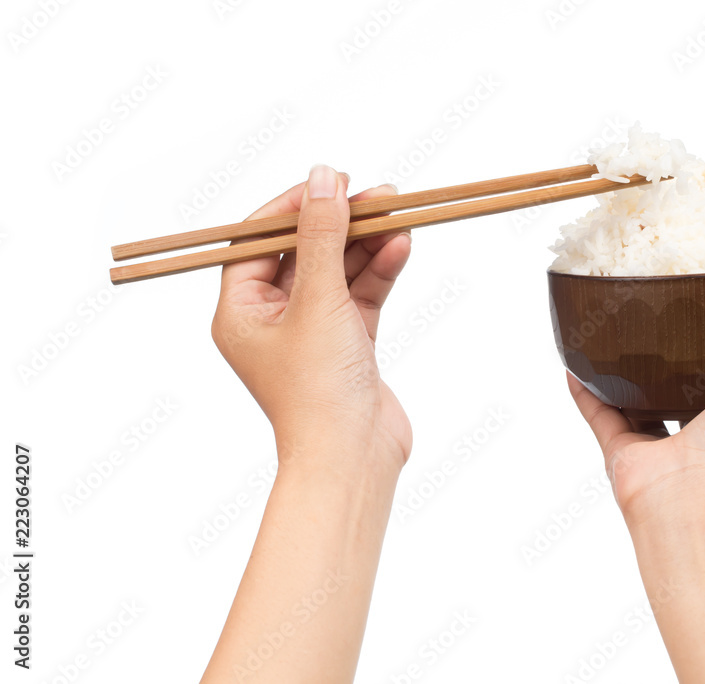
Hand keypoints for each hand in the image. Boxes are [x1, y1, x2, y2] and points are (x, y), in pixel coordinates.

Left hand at [211, 165, 412, 470]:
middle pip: (304, 252)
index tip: (329, 183)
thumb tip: (324, 180)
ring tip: (399, 213)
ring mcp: (313, 332)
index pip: (257, 241)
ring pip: (340, 271)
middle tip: (375, 195)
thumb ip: (322, 236)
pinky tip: (401, 246)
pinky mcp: (350, 345)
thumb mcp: (318, 300)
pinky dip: (380, 271)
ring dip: (367, 243)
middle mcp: (272, 320)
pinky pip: (362, 295)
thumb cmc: (318, 391)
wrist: (353, 456)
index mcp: (241, 312)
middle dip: (340, 223)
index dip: (292, 207)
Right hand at [569, 289, 704, 524]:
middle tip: (662, 308)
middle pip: (683, 380)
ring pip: (637, 396)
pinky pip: (598, 411)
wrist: (691, 498)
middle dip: (675, 351)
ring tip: (616, 327)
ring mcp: (656, 438)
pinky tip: (574, 359)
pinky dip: (585, 389)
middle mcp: (697, 425)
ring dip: (626, 368)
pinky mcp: (620, 447)